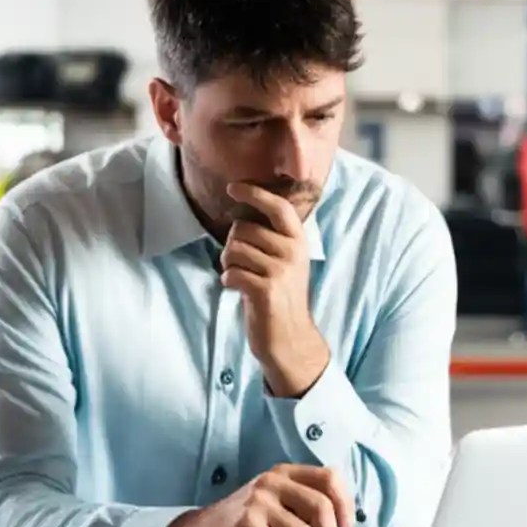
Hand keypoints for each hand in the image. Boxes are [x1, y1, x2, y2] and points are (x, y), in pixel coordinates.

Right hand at [164, 464, 356, 526]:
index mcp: (285, 472)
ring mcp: (258, 500)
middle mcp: (273, 480)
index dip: (345, 504)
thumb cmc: (246, 524)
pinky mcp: (245, 523)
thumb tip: (345, 519)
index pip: (330, 478)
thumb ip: (307, 503)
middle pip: (321, 507)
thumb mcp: (279, 505)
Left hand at [220, 182, 329, 397]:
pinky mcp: (266, 290)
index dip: (254, 193)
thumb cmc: (282, 298)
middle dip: (232, 244)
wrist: (291, 338)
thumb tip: (243, 216)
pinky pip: (231, 272)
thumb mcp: (286, 263)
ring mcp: (280, 271)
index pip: (278, 207)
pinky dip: (228, 280)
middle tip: (240, 263)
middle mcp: (292, 252)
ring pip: (234, 249)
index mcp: (298, 241)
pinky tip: (237, 289)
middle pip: (243, 228)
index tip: (233, 188)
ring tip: (240, 277)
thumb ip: (272, 239)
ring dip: (228, 264)